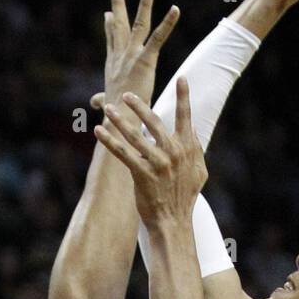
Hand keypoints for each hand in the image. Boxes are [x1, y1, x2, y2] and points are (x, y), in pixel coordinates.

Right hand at [91, 0, 178, 113]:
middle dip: (117, 6)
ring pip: (139, 24)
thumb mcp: (106, 104)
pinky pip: (158, 37)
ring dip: (144, 4)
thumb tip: (94, 103)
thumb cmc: (114, 116)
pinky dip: (168, 23)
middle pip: (118, 25)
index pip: (111, 41)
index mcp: (113, 66)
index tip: (107, 14)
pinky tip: (175, 9)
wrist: (119, 122)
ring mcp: (132, 56)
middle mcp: (120, 57)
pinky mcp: (145, 60)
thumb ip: (101, 101)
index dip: (109, 27)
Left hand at [95, 77, 206, 228]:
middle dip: (139, 105)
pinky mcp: (141, 174)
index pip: (186, 117)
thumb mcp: (199, 172)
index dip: (184, 97)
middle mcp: (173, 153)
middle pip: (154, 121)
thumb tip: (191, 129)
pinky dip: (109, 141)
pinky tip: (98, 131)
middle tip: (126, 94)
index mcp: (187, 149)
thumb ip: (196, 149)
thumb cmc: (185, 197)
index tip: (181, 78)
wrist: (173, 221)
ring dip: (119, 120)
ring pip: (135, 135)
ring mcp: (157, 163)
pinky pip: (122, 153)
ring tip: (108, 108)